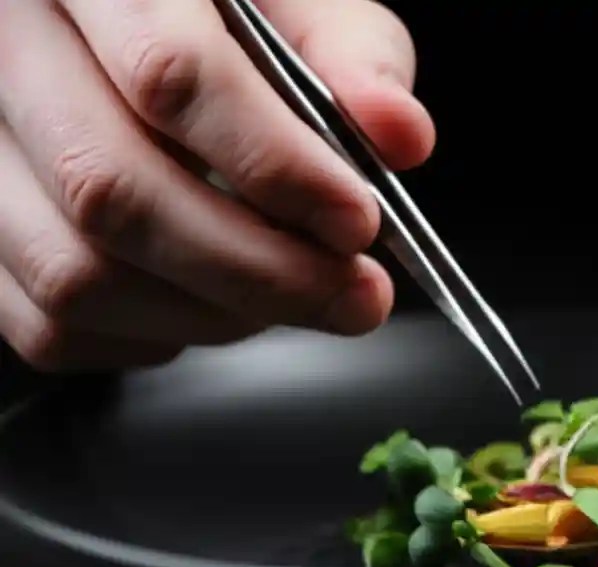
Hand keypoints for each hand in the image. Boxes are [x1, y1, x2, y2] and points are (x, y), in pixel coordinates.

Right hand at [0, 0, 433, 370]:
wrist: (136, 29)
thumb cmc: (228, 9)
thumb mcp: (299, 0)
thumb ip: (350, 56)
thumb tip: (398, 136)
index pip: (170, 76)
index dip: (278, 168)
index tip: (359, 222)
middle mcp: (6, 50)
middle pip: (111, 189)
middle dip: (259, 270)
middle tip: (353, 295)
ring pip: (72, 272)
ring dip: (211, 317)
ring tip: (295, 298)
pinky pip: (44, 325)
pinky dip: (150, 341)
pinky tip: (214, 308)